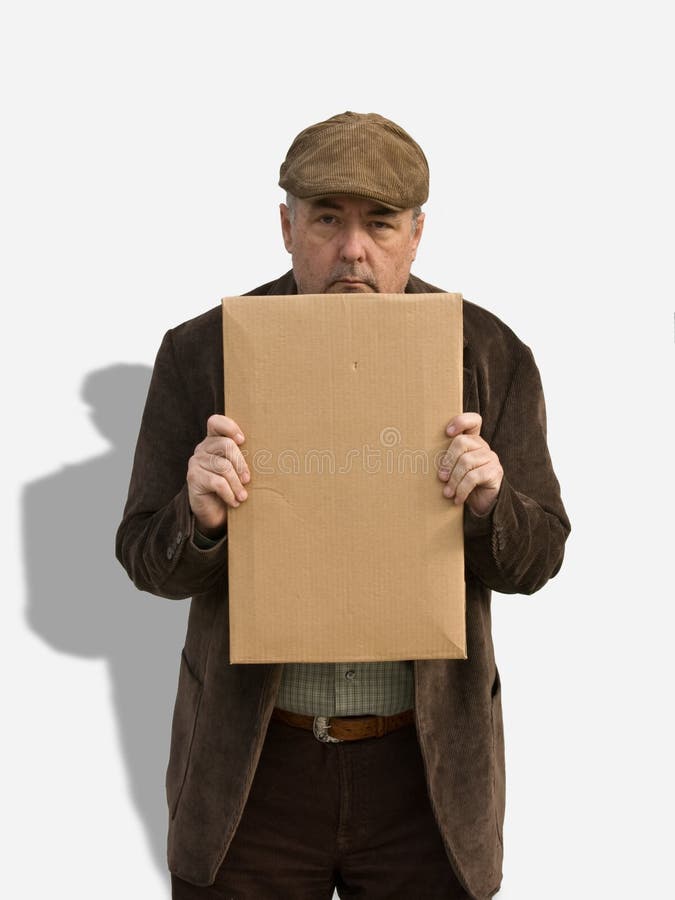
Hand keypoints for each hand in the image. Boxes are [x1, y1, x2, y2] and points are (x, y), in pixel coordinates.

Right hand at [187, 415, 249, 536]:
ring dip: (237, 484)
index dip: (229, 427)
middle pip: (226, 445)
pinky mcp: (193, 478)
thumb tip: (268, 456)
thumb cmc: (231, 487)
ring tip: (243, 497)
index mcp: (214, 441)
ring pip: (223, 466)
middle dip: (241, 463)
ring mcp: (196, 462)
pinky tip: (235, 502)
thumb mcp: (239, 470)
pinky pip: (217, 482)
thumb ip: (245, 458)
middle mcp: (202, 448)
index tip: (243, 440)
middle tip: (248, 480)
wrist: (214, 512)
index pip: (216, 422)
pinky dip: (229, 494)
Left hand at [437, 413, 502, 515]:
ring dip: (453, 480)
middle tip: (441, 477)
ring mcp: (490, 458)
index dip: (461, 421)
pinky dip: (462, 489)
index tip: (447, 432)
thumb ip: (445, 461)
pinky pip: (473, 477)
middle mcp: (483, 446)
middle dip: (448, 461)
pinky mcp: (494, 472)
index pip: (473, 421)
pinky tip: (458, 498)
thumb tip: (422, 460)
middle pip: (462, 442)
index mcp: (472, 441)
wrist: (481, 504)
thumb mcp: (451, 470)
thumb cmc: (461, 485)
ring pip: (466, 461)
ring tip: (447, 493)